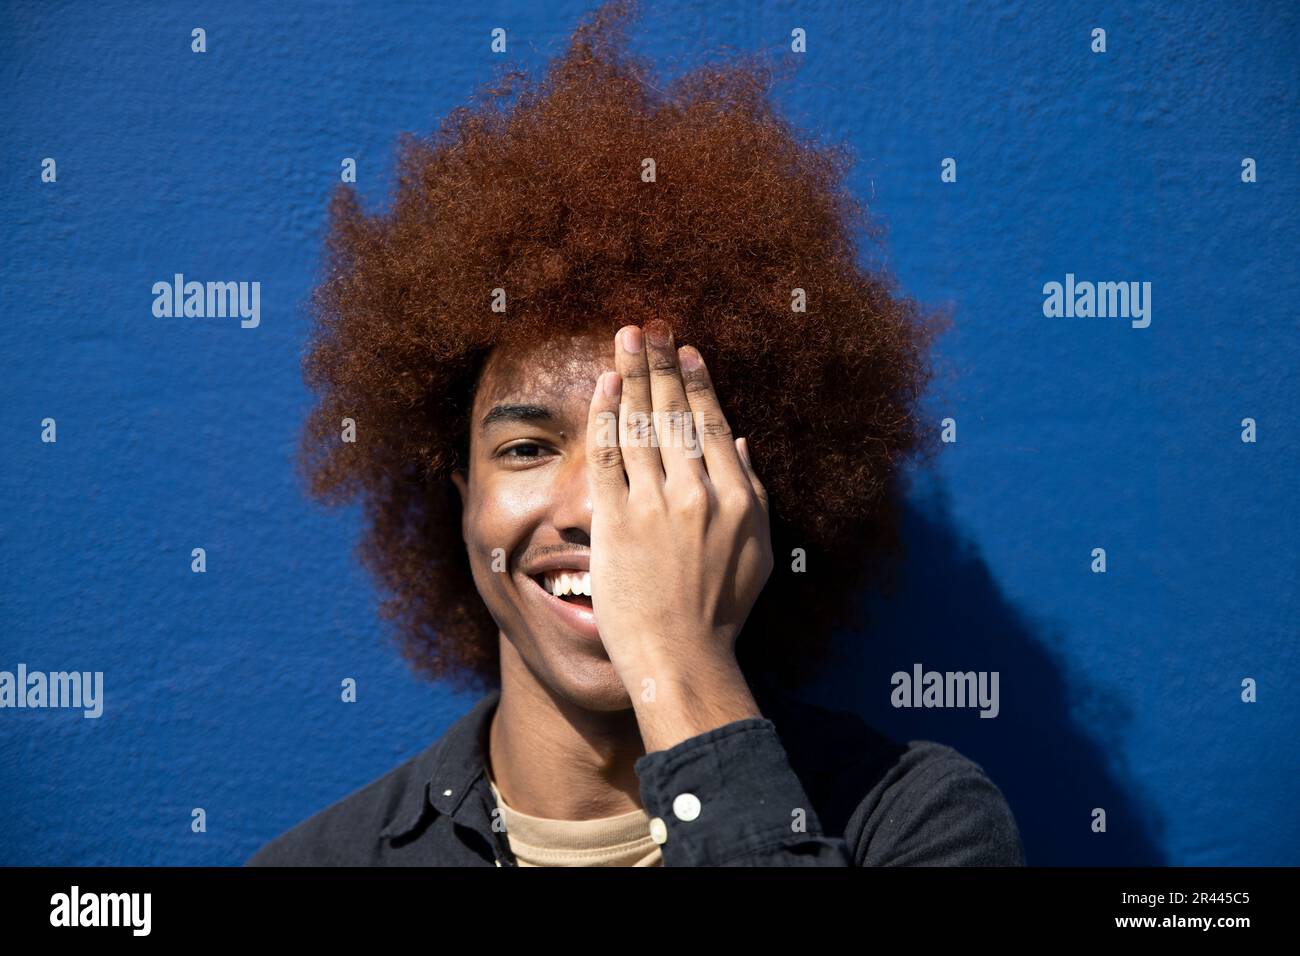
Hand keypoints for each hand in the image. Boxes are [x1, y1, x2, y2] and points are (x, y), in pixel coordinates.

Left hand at [585, 320, 773, 724]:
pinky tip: (603, 386)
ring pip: (640, 424)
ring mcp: (655, 503)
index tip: (685, 352)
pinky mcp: (616, 519)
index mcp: (737, 497)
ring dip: (630, 374)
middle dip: (660, 363)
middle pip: (674, 413)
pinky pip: (608, 453)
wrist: (680, 656)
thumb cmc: (720, 612)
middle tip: (649, 327)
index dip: (696, 383)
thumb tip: (743, 441)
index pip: (713, 424)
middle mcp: (697, 492)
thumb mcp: (757, 551)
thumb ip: (753, 492)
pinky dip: (605, 415)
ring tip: (625, 339)